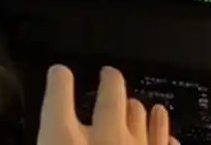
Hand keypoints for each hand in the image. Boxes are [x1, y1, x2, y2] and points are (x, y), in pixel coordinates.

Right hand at [38, 65, 178, 144]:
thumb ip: (50, 137)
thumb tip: (41, 131)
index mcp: (66, 138)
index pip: (58, 96)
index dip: (59, 81)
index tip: (60, 72)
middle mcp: (104, 138)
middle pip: (110, 99)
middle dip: (111, 83)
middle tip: (110, 74)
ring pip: (140, 118)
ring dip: (137, 109)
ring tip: (137, 104)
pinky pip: (164, 144)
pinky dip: (164, 135)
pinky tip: (169, 136)